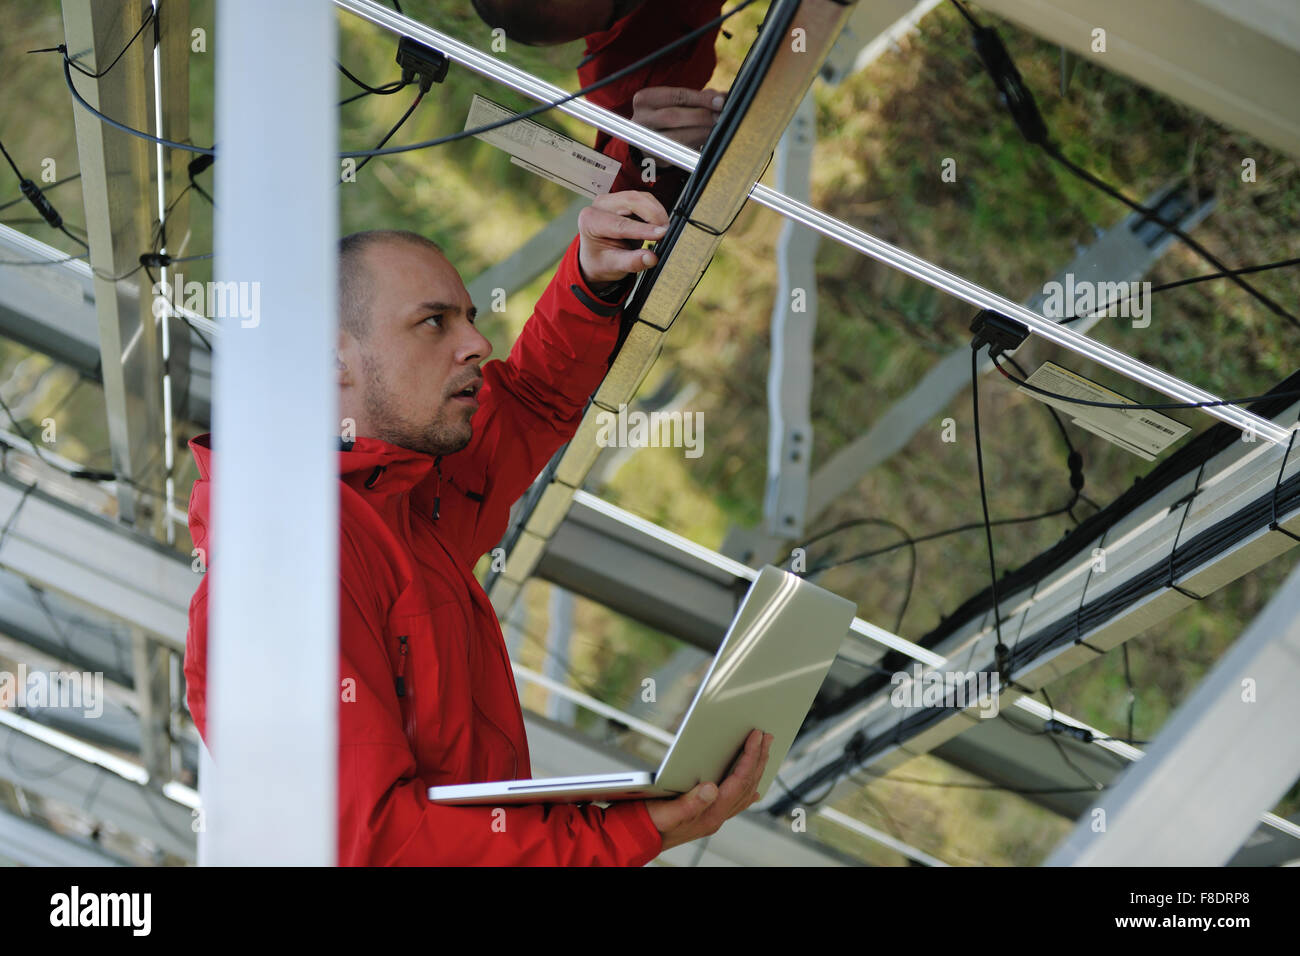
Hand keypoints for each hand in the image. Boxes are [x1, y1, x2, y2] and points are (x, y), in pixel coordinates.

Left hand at [577, 190, 669, 285]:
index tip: (660, 234)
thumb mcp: (613, 266)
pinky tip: (658, 225)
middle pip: (632, 201)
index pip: (620, 223)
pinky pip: (645, 200)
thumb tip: (651, 257)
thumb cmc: (600, 260)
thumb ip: (632, 262)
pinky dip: (656, 212)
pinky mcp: (626, 200)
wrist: (597, 258)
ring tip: (663, 231)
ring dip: (657, 213)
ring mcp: (614, 200)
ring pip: (641, 198)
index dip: (643, 229)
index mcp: (590, 220)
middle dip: (653, 215)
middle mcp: (600, 205)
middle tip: (665, 232)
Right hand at [631, 86, 727, 158]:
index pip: (676, 96)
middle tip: (720, 117)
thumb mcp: (675, 102)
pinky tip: (708, 141)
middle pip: (673, 116)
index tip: (720, 101)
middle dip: (701, 116)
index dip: (700, 98)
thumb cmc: (666, 116)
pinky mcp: (656, 158)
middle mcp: (641, 120)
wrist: (647, 140)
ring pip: (677, 137)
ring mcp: (646, 141)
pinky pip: (680, 153)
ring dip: (701, 133)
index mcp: (645, 99)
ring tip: (716, 129)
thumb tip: (721, 97)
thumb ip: (697, 98)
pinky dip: (697, 147)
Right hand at [643, 729, 772, 853]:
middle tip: (767, 736)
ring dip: (756, 769)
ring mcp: (715, 816)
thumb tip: (712, 787)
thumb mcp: (667, 811)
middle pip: (748, 784)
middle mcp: (717, 816)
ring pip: (746, 792)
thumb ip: (691, 802)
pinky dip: (748, 788)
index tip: (757, 736)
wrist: (639, 837)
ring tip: (764, 751)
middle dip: (759, 758)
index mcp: (711, 813)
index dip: (750, 756)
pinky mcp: (708, 815)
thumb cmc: (650, 823)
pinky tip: (753, 788)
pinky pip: (737, 800)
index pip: (739, 781)